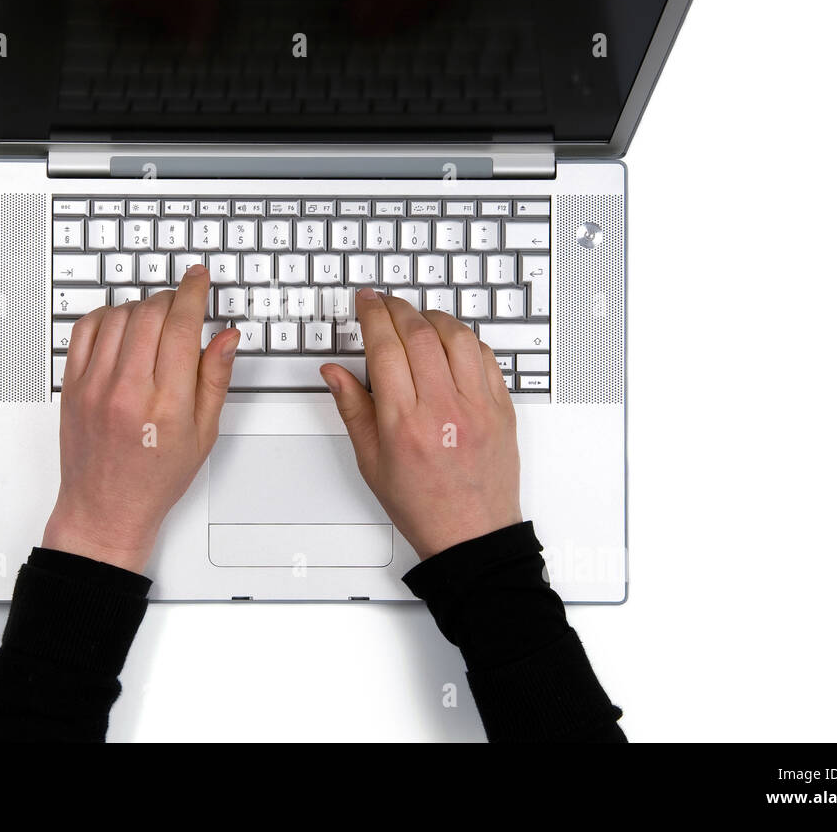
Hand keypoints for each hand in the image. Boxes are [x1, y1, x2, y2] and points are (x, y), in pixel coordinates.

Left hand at [43, 266, 238, 572]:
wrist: (106, 508)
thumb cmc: (155, 478)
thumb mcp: (203, 434)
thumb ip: (215, 379)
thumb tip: (226, 337)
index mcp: (166, 404)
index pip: (182, 326)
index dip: (194, 292)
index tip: (199, 277)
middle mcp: (127, 390)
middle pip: (150, 313)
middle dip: (171, 299)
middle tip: (182, 305)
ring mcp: (94, 386)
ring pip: (119, 316)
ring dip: (142, 308)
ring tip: (155, 323)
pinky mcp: (72, 385)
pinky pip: (86, 329)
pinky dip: (107, 317)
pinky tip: (122, 327)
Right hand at [320, 288, 520, 559]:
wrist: (471, 534)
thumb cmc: (422, 504)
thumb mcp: (371, 461)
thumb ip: (353, 408)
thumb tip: (334, 371)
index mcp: (404, 423)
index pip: (385, 347)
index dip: (372, 314)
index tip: (366, 302)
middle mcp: (442, 409)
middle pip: (419, 333)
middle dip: (398, 308)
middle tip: (385, 302)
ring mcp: (477, 406)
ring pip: (457, 336)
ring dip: (434, 318)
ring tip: (419, 318)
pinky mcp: (501, 409)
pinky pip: (486, 356)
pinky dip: (466, 339)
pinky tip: (452, 342)